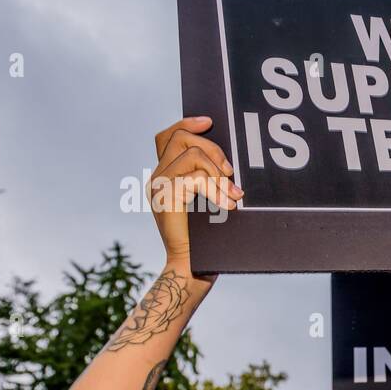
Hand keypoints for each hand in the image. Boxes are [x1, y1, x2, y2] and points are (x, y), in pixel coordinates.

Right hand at [148, 117, 241, 270]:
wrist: (192, 268)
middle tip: (231, 172)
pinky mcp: (166, 198)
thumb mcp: (208, 202)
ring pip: (190, 156)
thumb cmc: (208, 238)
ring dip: (218, 173)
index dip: (186, 123)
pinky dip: (216, 189)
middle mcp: (158, 178)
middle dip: (212, 148)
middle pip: (180, 138)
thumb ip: (209, 180)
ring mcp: (159, 187)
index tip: (209, 122)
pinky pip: (195, 178)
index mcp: (166, 176)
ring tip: (232, 195)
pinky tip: (228, 204)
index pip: (168, 137)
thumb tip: (230, 163)